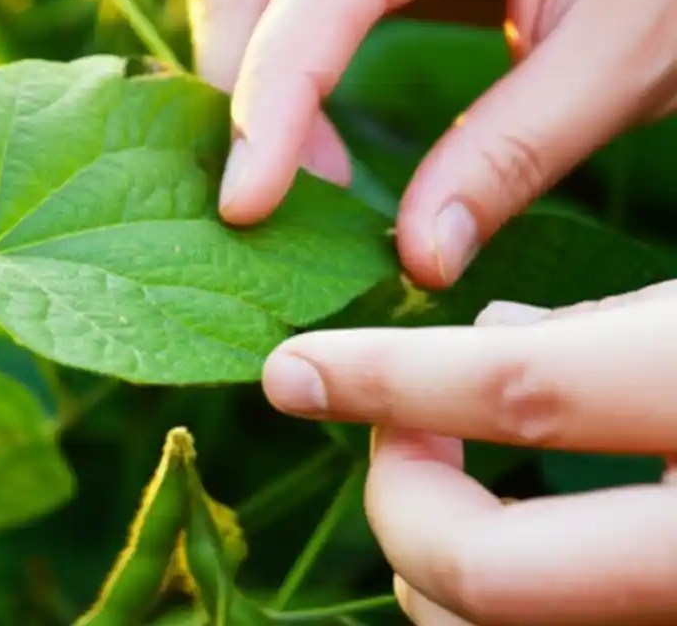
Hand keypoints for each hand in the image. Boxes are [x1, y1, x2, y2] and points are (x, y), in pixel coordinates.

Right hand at [189, 0, 676, 288]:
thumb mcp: (626, 54)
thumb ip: (516, 152)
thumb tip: (418, 259)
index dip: (275, 94)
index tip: (249, 204)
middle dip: (243, 92)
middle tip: (283, 203)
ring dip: (250, 85)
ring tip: (308, 177)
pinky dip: (273, 69)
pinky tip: (310, 137)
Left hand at [262, 282, 676, 624]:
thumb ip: (615, 313)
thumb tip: (496, 330)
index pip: (520, 393)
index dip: (384, 379)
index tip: (294, 370)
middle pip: (488, 573)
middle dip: (399, 508)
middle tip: (399, 438)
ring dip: (435, 576)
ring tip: (453, 498)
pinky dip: (493, 610)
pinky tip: (521, 547)